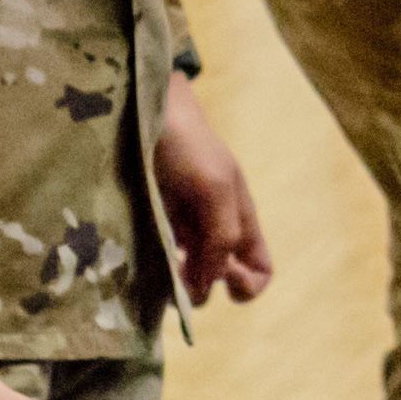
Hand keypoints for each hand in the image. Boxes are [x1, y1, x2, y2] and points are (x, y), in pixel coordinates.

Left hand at [156, 75, 275, 303]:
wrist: (147, 111)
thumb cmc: (187, 145)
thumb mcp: (213, 187)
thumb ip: (221, 236)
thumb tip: (212, 285)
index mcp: (240, 221)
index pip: (259, 271)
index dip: (246, 285)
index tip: (221, 274)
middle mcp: (215, 231)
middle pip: (220, 281)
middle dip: (202, 288)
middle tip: (180, 272)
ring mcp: (183, 229)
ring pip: (188, 277)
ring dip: (174, 283)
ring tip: (156, 272)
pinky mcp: (154, 225)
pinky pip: (160, 262)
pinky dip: (153, 270)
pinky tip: (141, 260)